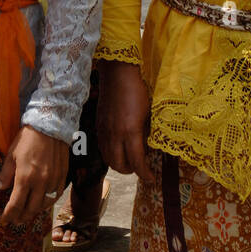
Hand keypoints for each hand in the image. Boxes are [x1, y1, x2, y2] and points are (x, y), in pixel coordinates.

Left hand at [0, 125, 68, 225]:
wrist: (50, 125)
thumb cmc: (28, 138)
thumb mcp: (11, 154)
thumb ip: (5, 174)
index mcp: (25, 178)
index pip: (15, 205)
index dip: (9, 215)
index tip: (4, 220)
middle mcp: (40, 183)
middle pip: (30, 210)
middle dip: (21, 217)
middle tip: (15, 219)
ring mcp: (53, 181)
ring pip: (44, 206)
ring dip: (34, 211)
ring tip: (27, 212)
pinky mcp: (62, 177)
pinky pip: (55, 196)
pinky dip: (47, 203)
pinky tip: (42, 202)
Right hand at [97, 61, 153, 181]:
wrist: (117, 73)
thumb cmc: (137, 89)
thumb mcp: (148, 113)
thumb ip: (147, 133)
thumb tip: (149, 146)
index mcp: (130, 132)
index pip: (137, 163)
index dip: (145, 174)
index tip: (151, 178)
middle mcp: (115, 135)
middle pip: (120, 166)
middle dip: (132, 171)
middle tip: (141, 167)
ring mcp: (104, 131)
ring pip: (109, 159)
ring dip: (120, 164)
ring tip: (130, 159)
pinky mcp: (98, 125)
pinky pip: (102, 148)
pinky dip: (111, 154)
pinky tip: (118, 147)